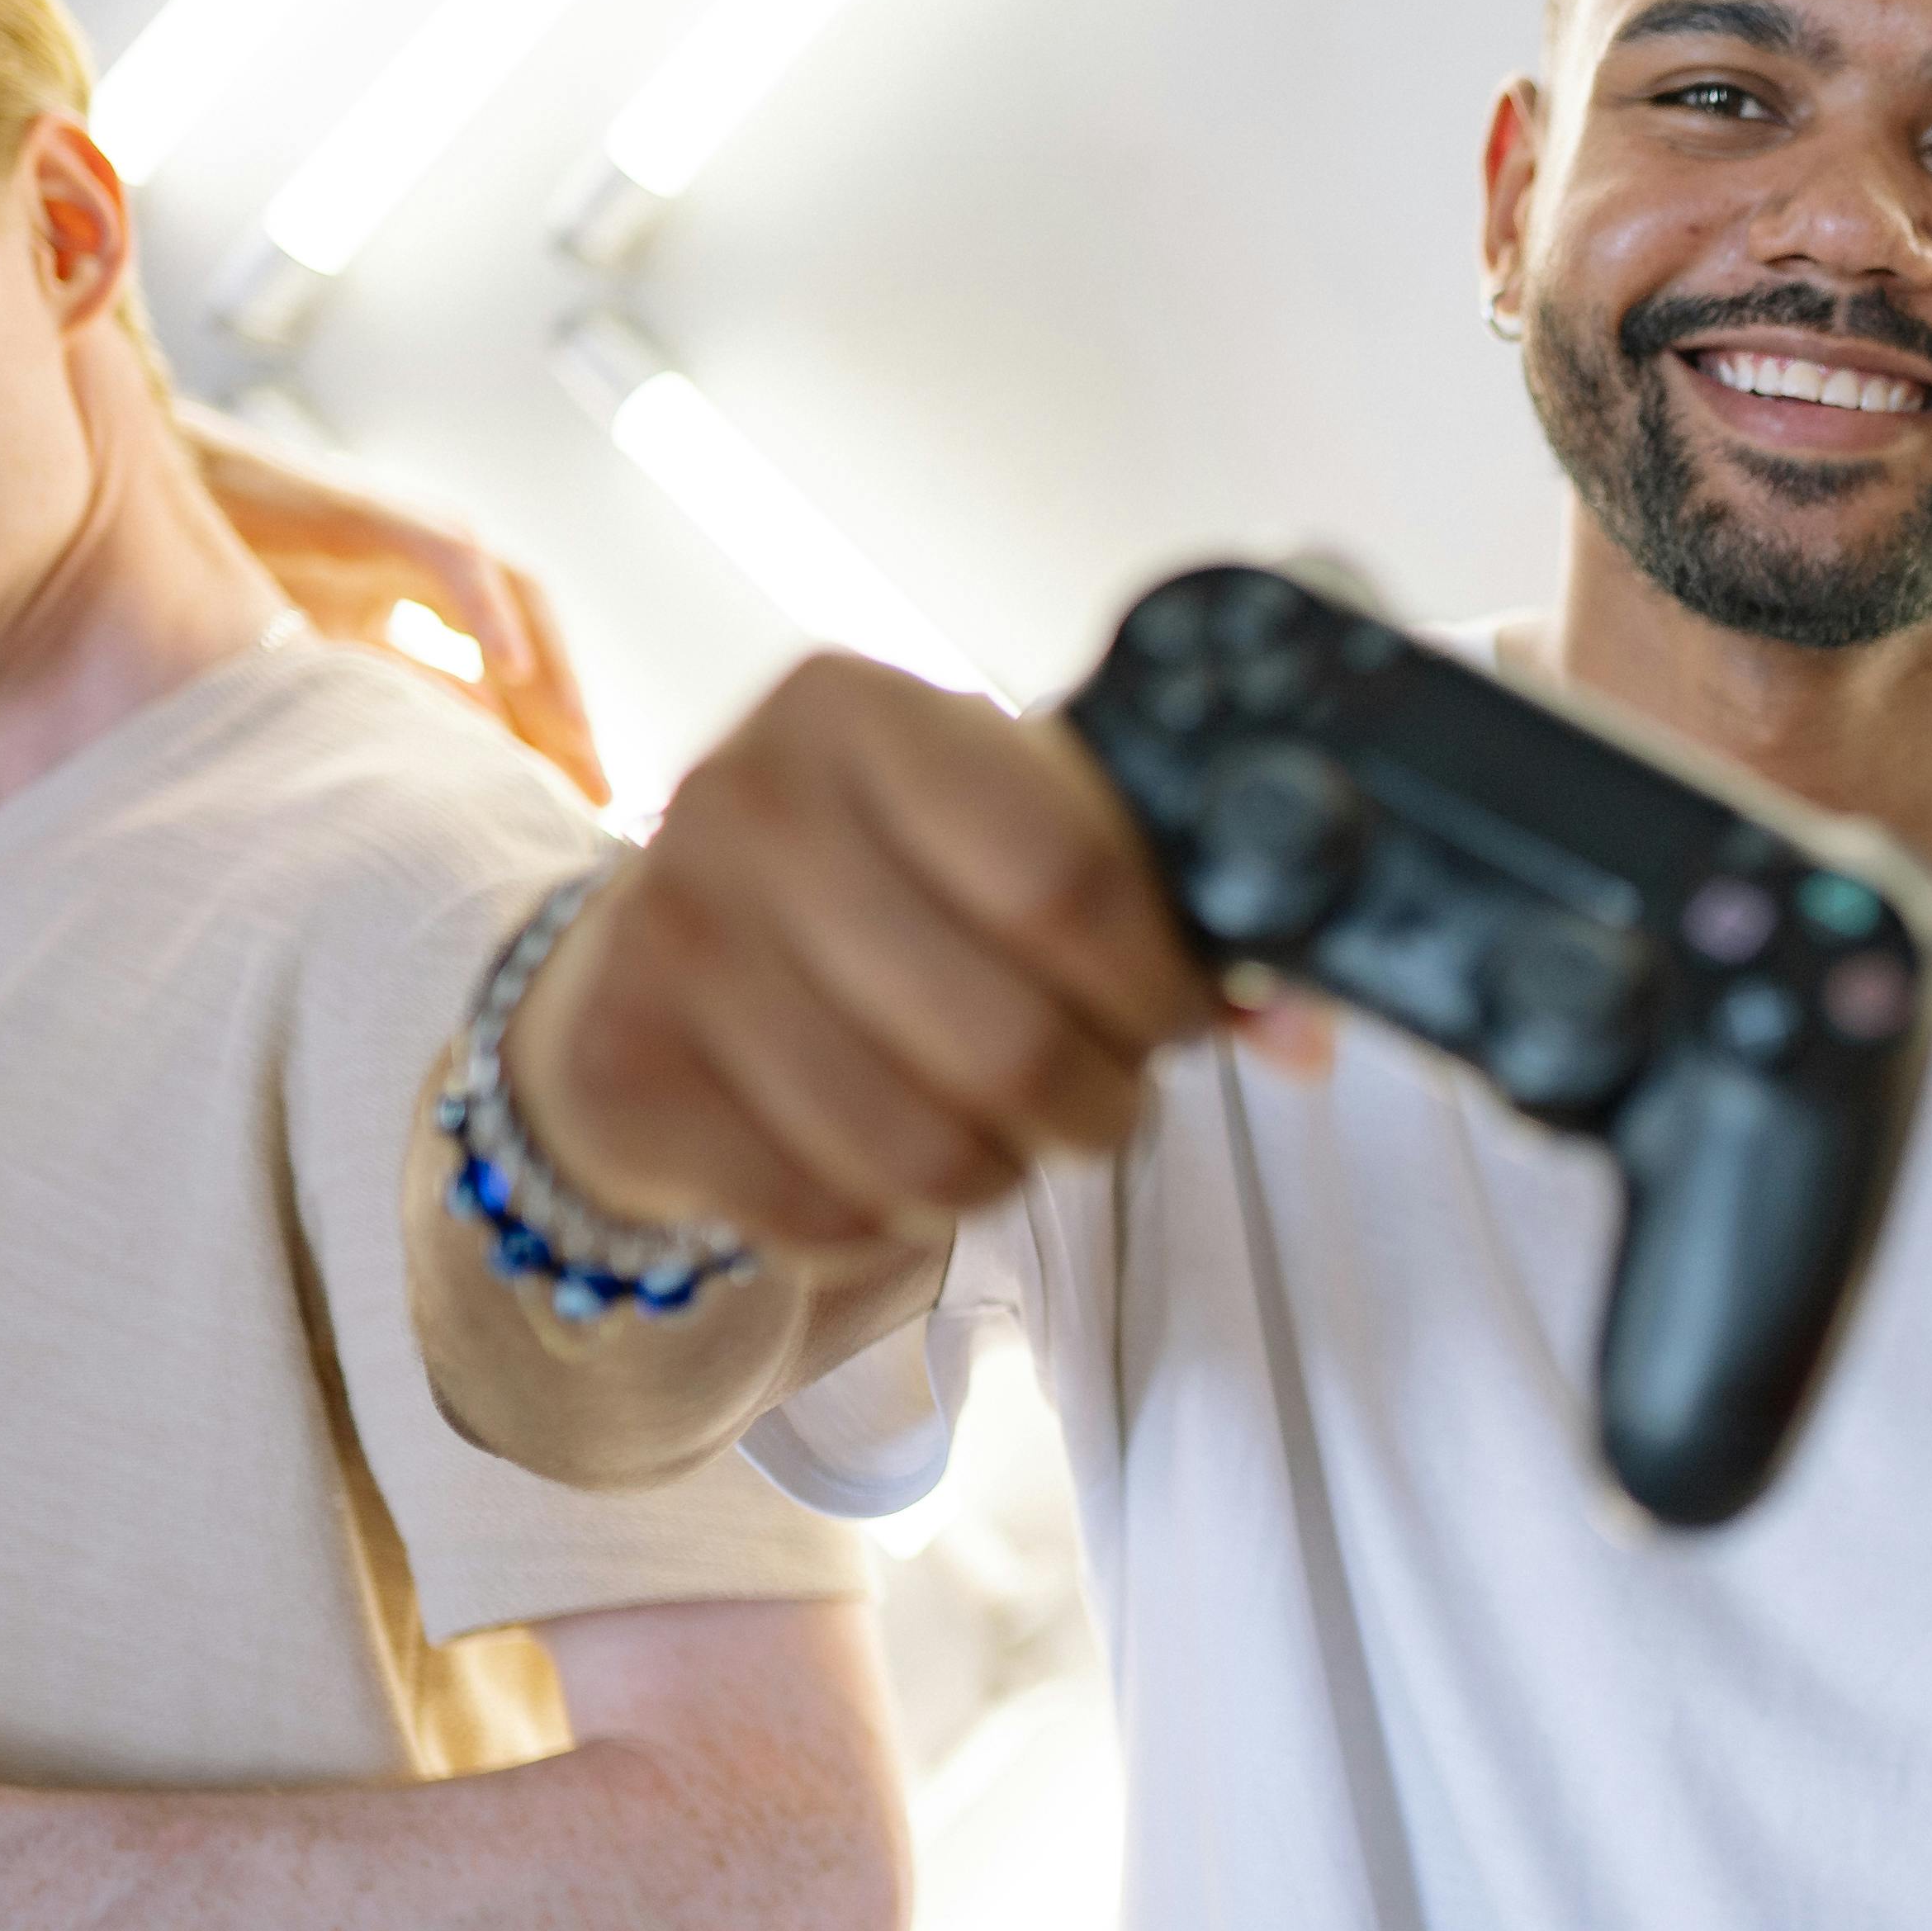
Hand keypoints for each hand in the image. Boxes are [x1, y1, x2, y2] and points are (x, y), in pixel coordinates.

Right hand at [187, 411, 609, 801]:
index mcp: (418, 609)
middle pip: (529, 652)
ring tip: (579, 739)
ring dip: (553, 674)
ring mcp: (414, 541)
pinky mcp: (381, 517)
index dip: (543, 746)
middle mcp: (434, 573)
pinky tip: (511, 667)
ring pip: (518, 604)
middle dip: (567, 726)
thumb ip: (396, 693)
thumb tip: (471, 748)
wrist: (145, 509)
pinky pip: (455, 563)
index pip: (505, 683)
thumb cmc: (216, 581)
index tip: (572, 812)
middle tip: (600, 799)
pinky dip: (489, 613)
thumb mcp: (321, 662)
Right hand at [506, 654, 1221, 1254]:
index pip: (1065, 875)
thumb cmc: (901, 882)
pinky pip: (821, 1214)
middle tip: (1111, 1100)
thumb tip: (1309, 1030)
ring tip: (1011, 1132)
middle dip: (1100, 1104)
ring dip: (1004, 1173)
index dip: (1159, 986)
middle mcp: (743, 802)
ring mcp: (666, 939)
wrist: (673, 945)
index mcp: (858, 710)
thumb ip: (1180, 911)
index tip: (1181, 1019)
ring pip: (917, 1152)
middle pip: (1003, 1038)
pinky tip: (894, 1158)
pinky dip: (891, 1220)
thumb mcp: (1030, 836)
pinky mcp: (622, 1073)